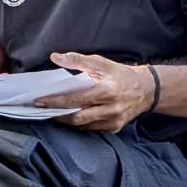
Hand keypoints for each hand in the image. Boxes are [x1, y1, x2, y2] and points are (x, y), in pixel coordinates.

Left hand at [35, 52, 153, 132]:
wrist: (147, 89)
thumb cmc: (121, 74)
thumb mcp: (101, 63)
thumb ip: (77, 60)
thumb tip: (55, 57)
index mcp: (107, 90)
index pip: (75, 99)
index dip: (55, 101)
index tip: (39, 101)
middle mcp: (111, 108)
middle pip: (77, 117)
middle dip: (57, 114)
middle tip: (41, 110)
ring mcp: (113, 120)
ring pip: (83, 125)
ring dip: (66, 120)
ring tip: (52, 113)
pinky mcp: (115, 127)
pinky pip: (92, 129)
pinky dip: (79, 124)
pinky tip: (70, 117)